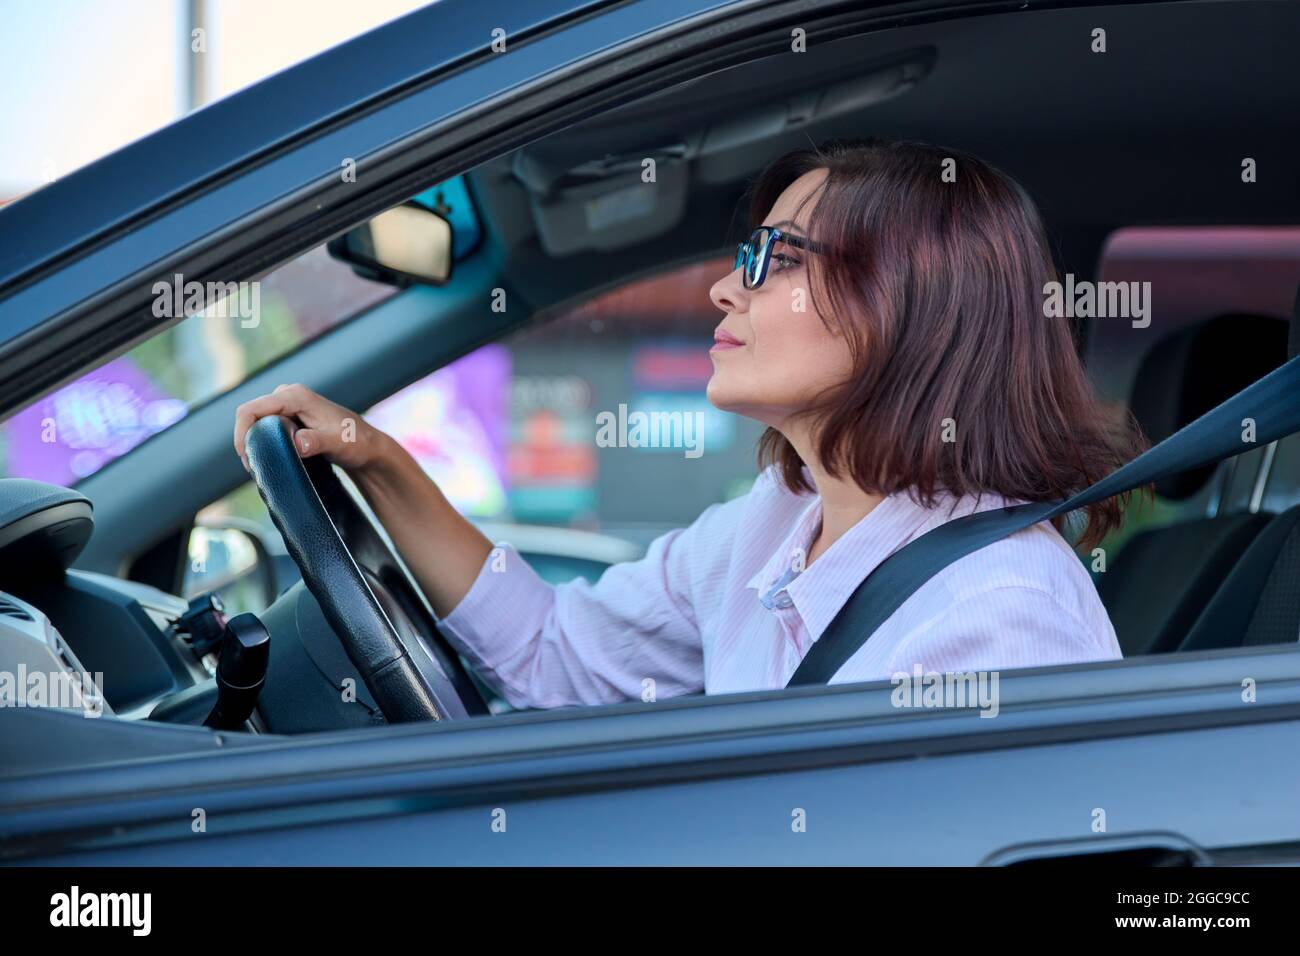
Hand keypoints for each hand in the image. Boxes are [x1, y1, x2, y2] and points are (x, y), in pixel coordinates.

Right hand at [233, 383, 387, 474]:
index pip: (251, 409)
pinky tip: (270, 459)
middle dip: (247, 440)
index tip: (246, 458)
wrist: (368, 446)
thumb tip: (298, 443)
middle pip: (250, 415)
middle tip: (254, 467)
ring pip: (257, 422)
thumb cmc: (355, 442)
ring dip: (254, 442)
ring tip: (262, 466)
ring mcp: (288, 404)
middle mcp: (288, 394)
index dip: (241, 433)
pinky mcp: (289, 415)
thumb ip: (316, 442)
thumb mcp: (337, 443)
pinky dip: (263, 442)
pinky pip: (266, 426)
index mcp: (295, 395)